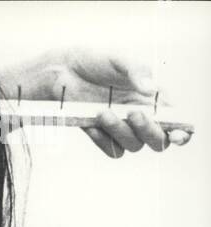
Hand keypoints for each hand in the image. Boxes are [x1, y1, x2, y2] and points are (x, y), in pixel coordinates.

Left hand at [40, 48, 190, 155]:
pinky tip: (93, 123)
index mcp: (153, 98)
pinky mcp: (103, 136)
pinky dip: (103, 139)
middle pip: (156, 139)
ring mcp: (122, 128)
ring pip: (133, 145)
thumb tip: (150, 89)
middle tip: (134, 114)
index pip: (175, 121)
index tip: (177, 135)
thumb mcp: (119, 60)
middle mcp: (141, 116)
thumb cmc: (96, 62)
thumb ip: (137, 72)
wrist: (64, 73)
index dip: (181, 132)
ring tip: (103, 111)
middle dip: (149, 130)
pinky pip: (111, 149)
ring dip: (121, 131)